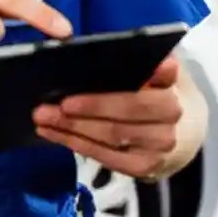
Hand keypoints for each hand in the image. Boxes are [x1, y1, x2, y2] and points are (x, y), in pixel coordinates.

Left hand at [32, 55, 182, 178]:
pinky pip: (106, 157)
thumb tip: (85, 51)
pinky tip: (54, 134)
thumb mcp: (142, 73)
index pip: (163, 74)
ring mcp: (160, 143)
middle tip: (55, 103)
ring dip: (73, 127)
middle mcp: (171, 114)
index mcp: (171, 83)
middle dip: (88, 106)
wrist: (173, 133)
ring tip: (44, 118)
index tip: (143, 68)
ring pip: (112, 135)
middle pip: (127, 109)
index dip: (156, 71)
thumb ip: (127, 62)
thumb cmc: (144, 94)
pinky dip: (76, 144)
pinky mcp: (145, 166)